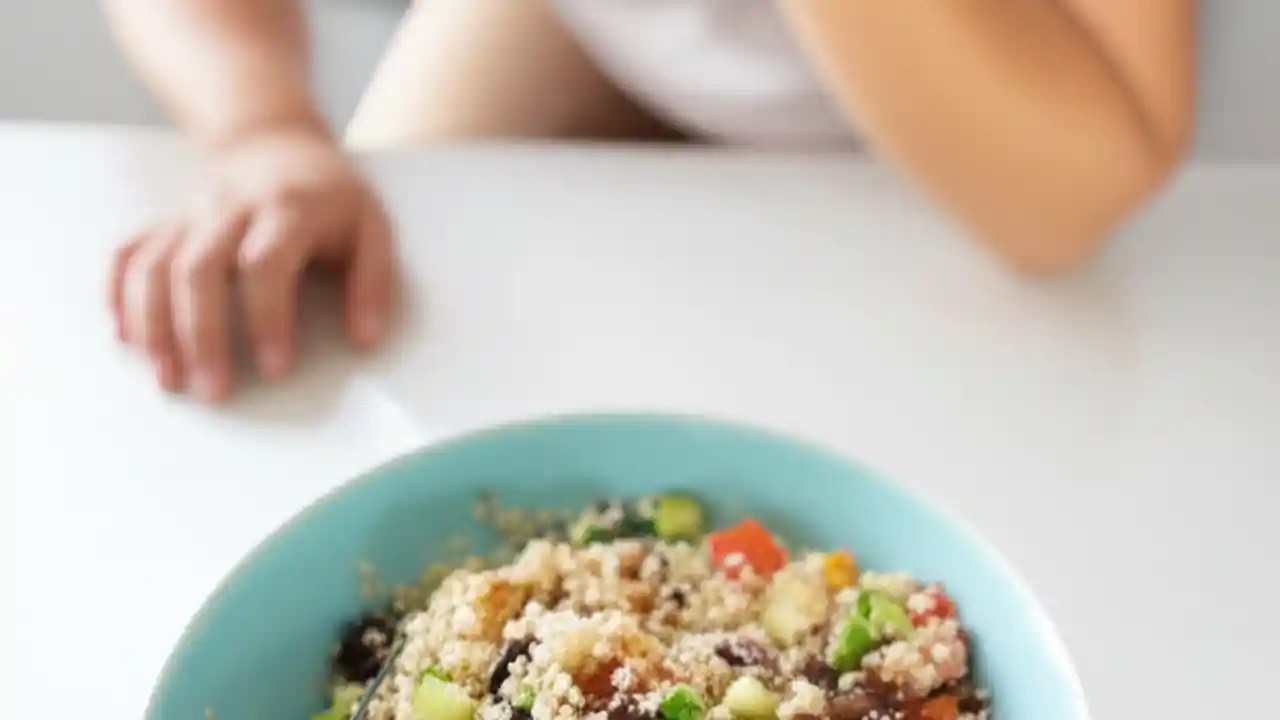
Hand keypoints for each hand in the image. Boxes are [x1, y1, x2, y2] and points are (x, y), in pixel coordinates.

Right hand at [109, 127, 394, 401]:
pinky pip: (129, 255)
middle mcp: (229, 208)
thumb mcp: (372, 228)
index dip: (268, 317)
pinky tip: (125, 336)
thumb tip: (366, 339)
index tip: (275, 368)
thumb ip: (373, 283)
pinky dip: (120, 294)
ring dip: (155, 326)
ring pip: (156, 266)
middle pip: (199, 269)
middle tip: (214, 391)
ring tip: (168, 379)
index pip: (265, 263)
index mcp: (287, 208)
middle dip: (201, 335)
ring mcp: (190, 215)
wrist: (277, 144)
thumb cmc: (331, 198)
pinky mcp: (166, 224)